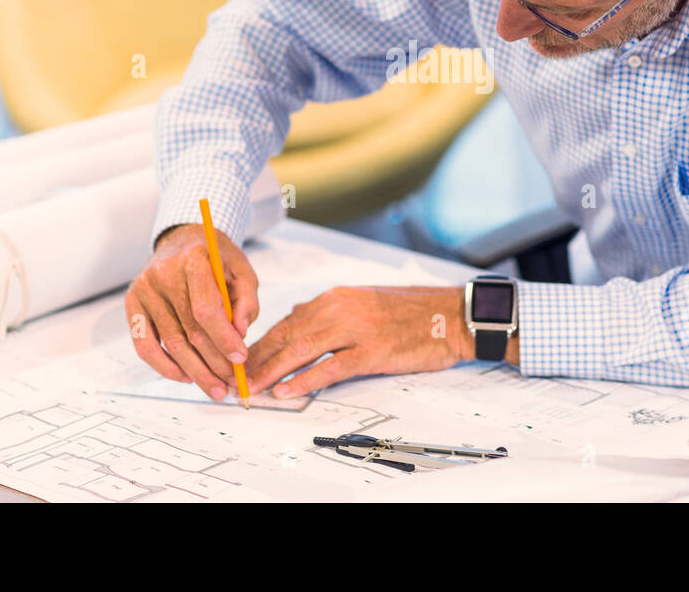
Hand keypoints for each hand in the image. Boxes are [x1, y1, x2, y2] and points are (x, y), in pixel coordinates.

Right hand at [124, 223, 259, 400]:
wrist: (182, 241)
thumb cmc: (216, 259)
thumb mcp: (241, 271)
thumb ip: (246, 301)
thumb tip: (240, 333)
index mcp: (193, 260)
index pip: (205, 309)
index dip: (224, 338)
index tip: (241, 358)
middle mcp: (163, 274)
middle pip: (188, 331)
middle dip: (213, 362)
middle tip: (230, 383)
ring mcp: (143, 290)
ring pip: (170, 343)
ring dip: (194, 371)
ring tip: (213, 387)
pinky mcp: (132, 304)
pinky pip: (144, 344)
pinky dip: (164, 366)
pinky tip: (184, 377)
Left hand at [245, 286, 469, 397]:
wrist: (452, 315)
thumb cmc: (413, 310)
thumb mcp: (366, 299)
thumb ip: (331, 309)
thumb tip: (298, 315)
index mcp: (337, 297)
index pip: (288, 321)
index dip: (263, 342)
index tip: (244, 358)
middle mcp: (340, 308)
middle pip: (288, 335)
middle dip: (258, 357)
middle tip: (237, 376)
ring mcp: (356, 329)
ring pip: (302, 350)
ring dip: (272, 370)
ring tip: (252, 386)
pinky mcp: (372, 350)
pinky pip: (331, 368)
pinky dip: (305, 380)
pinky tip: (286, 391)